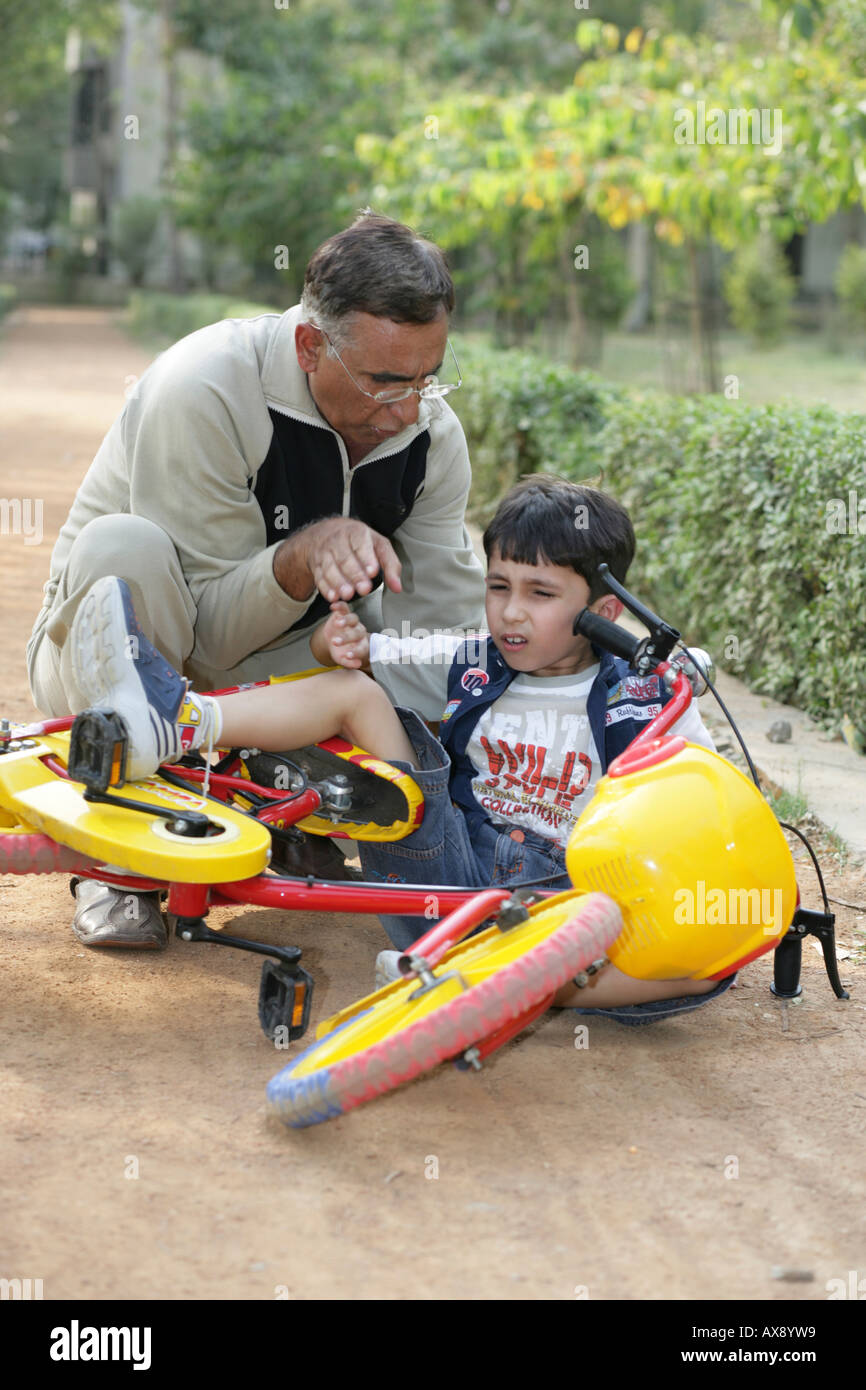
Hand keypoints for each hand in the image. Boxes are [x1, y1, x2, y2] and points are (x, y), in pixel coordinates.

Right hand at [274, 517, 401, 603]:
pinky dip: (325, 587)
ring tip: (348, 595)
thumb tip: (398, 587)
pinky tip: (333, 597)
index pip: (361, 544)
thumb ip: (390, 565)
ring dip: (339, 583)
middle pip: (345, 558)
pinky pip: (319, 576)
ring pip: (330, 568)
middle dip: (355, 575)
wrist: (325, 533)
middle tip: (365, 589)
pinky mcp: (316, 564)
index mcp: (356, 532)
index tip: (373, 572)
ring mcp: (324, 552)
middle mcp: (337, 540)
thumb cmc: (357, 541)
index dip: (366, 558)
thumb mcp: (377, 545)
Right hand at [312, 602, 370, 669]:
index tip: (347, 655)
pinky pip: (344, 607)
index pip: (362, 648)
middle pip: (357, 633)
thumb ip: (350, 663)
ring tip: (337, 623)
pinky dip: (340, 605)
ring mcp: (352, 621)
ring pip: (353, 618)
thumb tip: (357, 664)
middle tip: (335, 642)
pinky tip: (333, 607)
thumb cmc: (340, 651)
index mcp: (362, 644)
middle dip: (346, 638)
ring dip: (346, 620)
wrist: (334, 641)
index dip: (356, 652)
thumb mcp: (343, 659)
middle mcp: (359, 632)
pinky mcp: (344, 612)